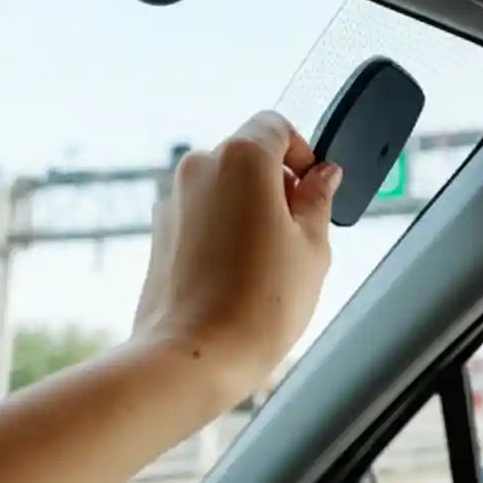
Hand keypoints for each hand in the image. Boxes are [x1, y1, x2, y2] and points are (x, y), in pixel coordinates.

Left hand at [133, 110, 342, 398]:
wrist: (195, 356)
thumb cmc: (260, 303)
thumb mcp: (312, 246)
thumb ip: (318, 199)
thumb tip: (323, 175)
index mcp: (241, 158)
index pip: (276, 126)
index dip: (302, 152)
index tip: (315, 188)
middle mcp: (199, 167)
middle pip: (248, 157)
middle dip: (277, 185)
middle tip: (299, 234)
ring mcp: (173, 199)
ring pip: (224, 187)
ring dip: (249, 209)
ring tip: (268, 263)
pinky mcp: (159, 232)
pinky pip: (201, 215)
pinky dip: (222, 231)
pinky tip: (238, 275)